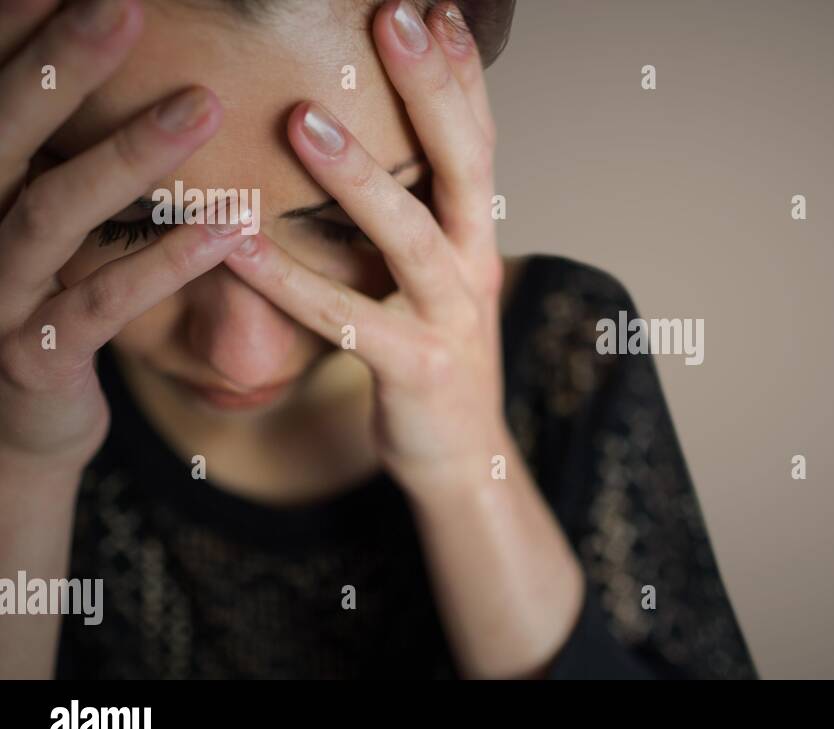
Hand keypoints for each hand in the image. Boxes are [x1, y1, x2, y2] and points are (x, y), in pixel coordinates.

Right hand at [0, 0, 249, 470]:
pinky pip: (101, 304)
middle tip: (125, 4)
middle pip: (6, 134)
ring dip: (128, 157)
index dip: (17, 36)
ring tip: (203, 106)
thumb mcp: (40, 217)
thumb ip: (60, 149)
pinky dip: (163, 263)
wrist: (16, 424)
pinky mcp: (35, 354)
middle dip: (62, 66)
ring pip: (53, 213)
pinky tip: (227, 229)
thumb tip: (90, 58)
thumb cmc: (40, 300)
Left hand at [223, 0, 506, 492]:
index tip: (437, 10)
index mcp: (476, 238)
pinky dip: (289, 282)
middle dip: (432, 91)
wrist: (465, 461)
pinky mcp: (415, 372)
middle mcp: (475, 268)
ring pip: (410, 240)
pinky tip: (237, 244)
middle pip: (466, 168)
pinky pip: (348, 321)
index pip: (479, 141)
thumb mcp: (438, 278)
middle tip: (395, 18)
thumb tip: (372, 147)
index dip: (462, 75)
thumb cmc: (434, 358)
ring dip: (360, 177)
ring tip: (305, 117)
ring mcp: (452, 322)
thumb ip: (417, 215)